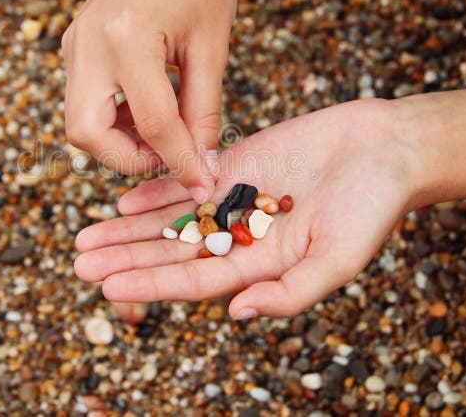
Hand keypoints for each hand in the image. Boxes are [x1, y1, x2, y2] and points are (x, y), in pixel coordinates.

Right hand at [61, 0, 240, 203]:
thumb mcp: (212, 47)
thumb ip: (204, 112)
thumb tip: (201, 165)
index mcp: (127, 36)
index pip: (151, 123)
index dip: (179, 161)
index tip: (200, 183)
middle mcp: (88, 43)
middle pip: (87, 134)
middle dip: (126, 159)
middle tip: (168, 156)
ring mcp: (74, 43)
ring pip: (79, 122)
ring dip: (118, 141)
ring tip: (164, 131)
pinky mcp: (74, 45)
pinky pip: (83, 100)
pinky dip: (112, 120)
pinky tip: (147, 111)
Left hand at [74, 99, 421, 318]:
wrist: (387, 150)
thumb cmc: (372, 208)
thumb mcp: (338, 259)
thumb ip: (290, 293)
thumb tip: (236, 316)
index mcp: (260, 265)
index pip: (193, 280)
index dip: (150, 283)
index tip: (108, 286)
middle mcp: (240, 237)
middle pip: (171, 251)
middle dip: (126, 258)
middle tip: (79, 263)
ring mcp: (236, 200)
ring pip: (172, 217)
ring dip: (129, 227)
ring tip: (87, 237)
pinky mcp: (237, 165)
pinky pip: (188, 179)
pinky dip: (157, 189)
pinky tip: (124, 199)